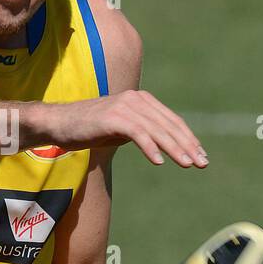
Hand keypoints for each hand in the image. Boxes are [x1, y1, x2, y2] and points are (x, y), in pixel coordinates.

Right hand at [59, 89, 207, 167]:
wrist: (60, 123)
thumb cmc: (90, 128)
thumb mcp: (122, 128)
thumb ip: (142, 130)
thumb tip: (164, 144)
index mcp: (142, 100)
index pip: (172, 121)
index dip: (188, 138)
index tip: (201, 155)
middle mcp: (136, 99)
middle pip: (169, 125)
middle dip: (188, 145)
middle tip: (202, 163)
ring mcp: (125, 107)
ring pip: (157, 130)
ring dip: (174, 148)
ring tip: (188, 164)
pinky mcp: (114, 117)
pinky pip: (138, 134)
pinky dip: (150, 148)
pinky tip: (159, 162)